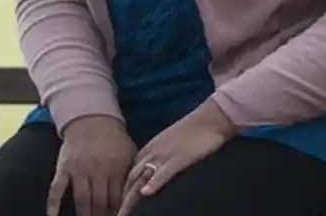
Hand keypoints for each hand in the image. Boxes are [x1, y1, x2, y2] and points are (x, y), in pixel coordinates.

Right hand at [47, 115, 136, 215]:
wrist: (91, 119)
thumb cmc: (114, 139)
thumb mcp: (130, 153)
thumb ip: (133, 174)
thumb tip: (137, 196)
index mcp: (115, 168)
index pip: (118, 200)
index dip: (118, 213)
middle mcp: (97, 171)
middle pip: (100, 203)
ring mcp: (78, 170)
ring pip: (82, 200)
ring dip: (85, 215)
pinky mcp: (63, 168)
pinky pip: (57, 189)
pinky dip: (53, 205)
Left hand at [116, 100, 236, 214]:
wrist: (210, 118)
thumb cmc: (193, 133)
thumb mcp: (170, 147)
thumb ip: (160, 160)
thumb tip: (152, 177)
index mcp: (148, 150)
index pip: (129, 175)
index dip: (121, 192)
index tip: (116, 207)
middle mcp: (152, 153)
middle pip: (131, 179)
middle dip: (121, 198)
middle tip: (115, 215)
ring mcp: (164, 155)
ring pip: (142, 178)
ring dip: (131, 196)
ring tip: (122, 213)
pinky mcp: (179, 157)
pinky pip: (164, 172)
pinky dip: (154, 182)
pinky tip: (146, 193)